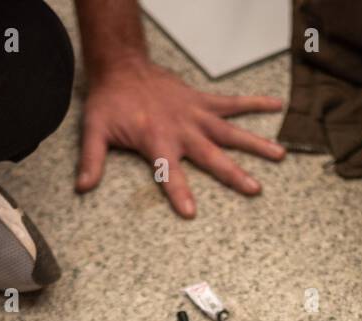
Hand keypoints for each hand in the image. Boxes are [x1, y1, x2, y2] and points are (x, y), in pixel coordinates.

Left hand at [76, 57, 284, 217]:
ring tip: (279, 154)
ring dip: (255, 143)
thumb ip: (92, 160)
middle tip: (254, 188)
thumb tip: (82, 187)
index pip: (168, 172)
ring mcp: (195, 114)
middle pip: (211, 156)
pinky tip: (277, 104)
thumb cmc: (109, 102)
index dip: (179, 192)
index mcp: (156, 140)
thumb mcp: (95, 130)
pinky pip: (232, 102)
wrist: (122, 66)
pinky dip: (255, 102)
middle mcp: (181, 129)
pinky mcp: (202, 100)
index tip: (191, 213)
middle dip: (232, 173)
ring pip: (230, 131)